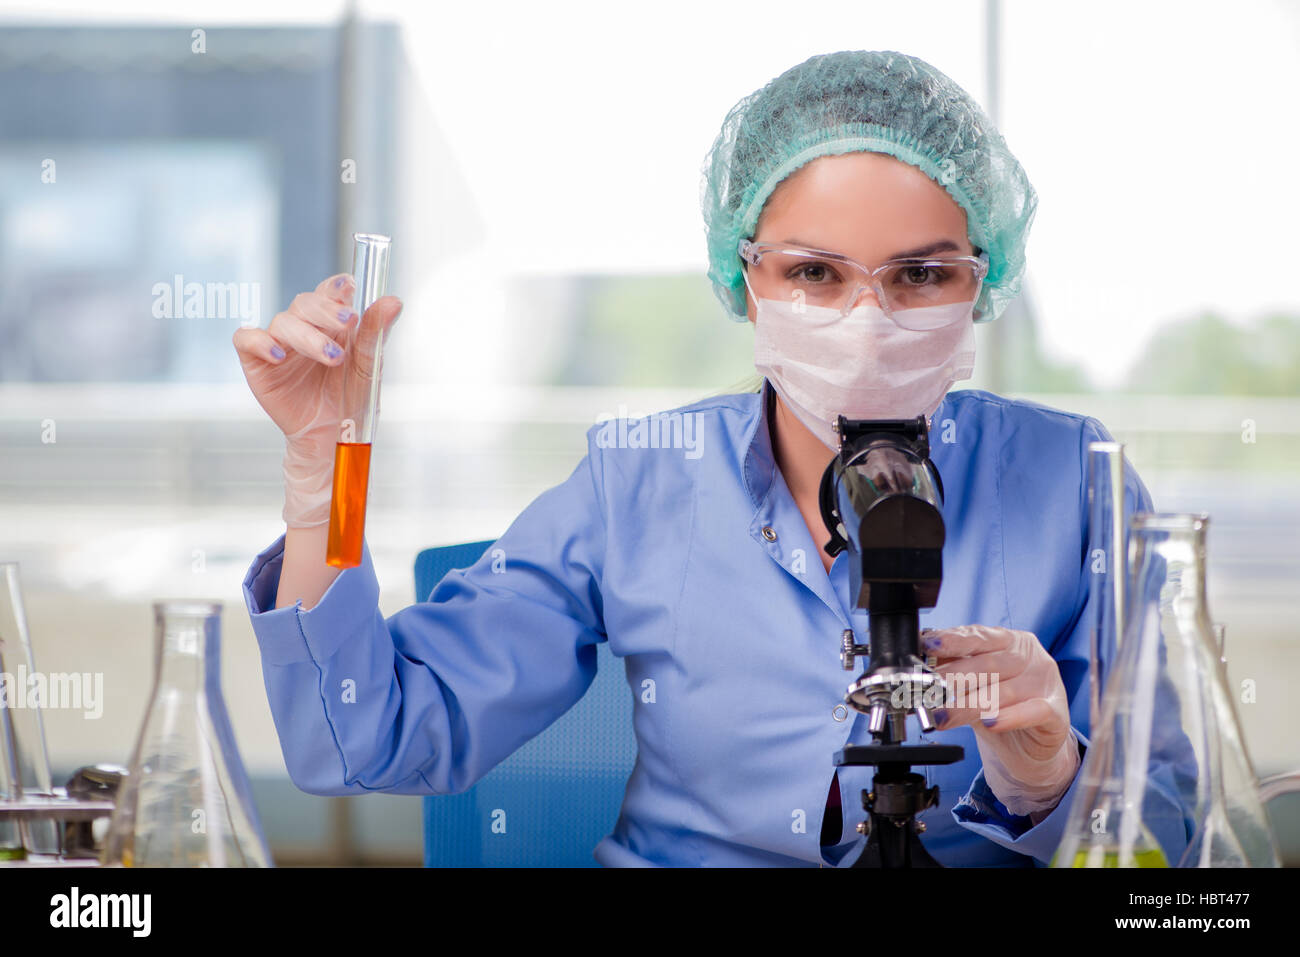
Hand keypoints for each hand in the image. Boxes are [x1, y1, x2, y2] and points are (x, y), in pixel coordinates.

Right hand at [232, 274, 402, 525]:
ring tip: (333, 356)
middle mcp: (304, 328)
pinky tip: (279, 356)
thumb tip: (393, 301)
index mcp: (331, 323)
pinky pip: (246, 339)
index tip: (349, 285)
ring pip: (283, 321)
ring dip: (308, 336)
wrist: (332, 437)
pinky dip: (260, 342)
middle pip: (306, 303)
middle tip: (348, 322)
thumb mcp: (367, 367)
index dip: (335, 285)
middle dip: (327, 310)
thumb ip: (375, 333)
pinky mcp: (257, 362)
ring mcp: (278, 343)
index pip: (329, 292)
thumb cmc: (350, 399)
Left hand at [923, 624, 1080, 817]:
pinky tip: (991, 723)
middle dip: (953, 678)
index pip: (979, 636)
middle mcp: (1030, 657)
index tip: (928, 645)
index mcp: (1010, 641)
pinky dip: (1010, 717)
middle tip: (928, 690)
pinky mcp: (1057, 713)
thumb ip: (954, 670)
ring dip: (968, 705)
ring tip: (943, 716)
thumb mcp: (975, 684)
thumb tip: (919, 664)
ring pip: (1003, 691)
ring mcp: (1045, 683)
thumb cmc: (1000, 705)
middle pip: (988, 664)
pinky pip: (1033, 712)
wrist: (1030, 744)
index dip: (953, 640)